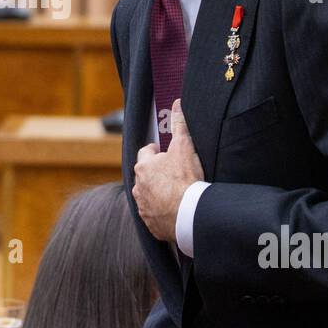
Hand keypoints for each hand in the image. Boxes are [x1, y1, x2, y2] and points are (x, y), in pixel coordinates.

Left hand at [132, 98, 203, 242]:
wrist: (189, 214)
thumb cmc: (185, 179)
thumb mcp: (184, 147)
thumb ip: (179, 124)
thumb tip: (177, 104)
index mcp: (143, 167)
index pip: (145, 153)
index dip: (155, 151)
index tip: (163, 152)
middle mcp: (138, 187)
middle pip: (145, 176)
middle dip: (155, 173)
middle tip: (172, 173)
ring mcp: (143, 207)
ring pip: (147, 196)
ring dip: (156, 193)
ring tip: (173, 193)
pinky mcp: (151, 224)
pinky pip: (154, 215)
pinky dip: (161, 212)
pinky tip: (173, 210)